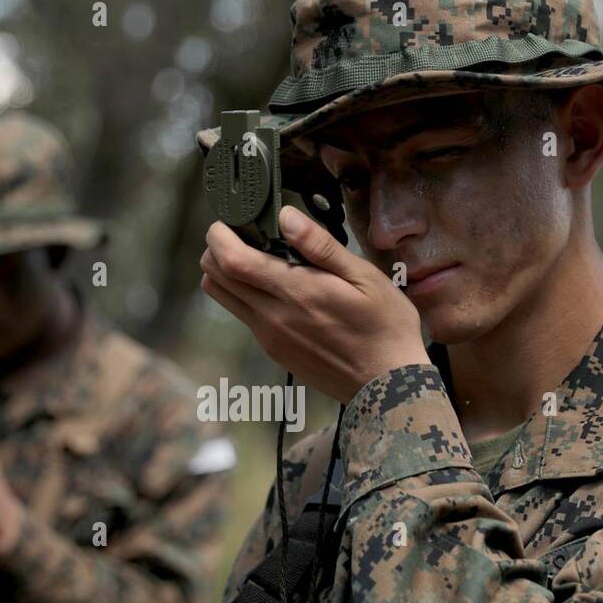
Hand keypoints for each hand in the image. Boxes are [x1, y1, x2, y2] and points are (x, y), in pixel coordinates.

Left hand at [200, 205, 429, 401]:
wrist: (387, 386)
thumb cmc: (385, 327)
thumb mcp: (365, 277)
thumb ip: (320, 246)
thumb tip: (286, 217)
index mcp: (296, 293)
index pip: (232, 261)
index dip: (219, 236)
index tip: (228, 222)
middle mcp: (273, 317)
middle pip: (215, 277)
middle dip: (217, 249)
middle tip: (241, 235)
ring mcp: (269, 337)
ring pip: (223, 298)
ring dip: (227, 273)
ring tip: (256, 258)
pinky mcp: (274, 351)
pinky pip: (243, 316)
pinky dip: (245, 295)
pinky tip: (276, 288)